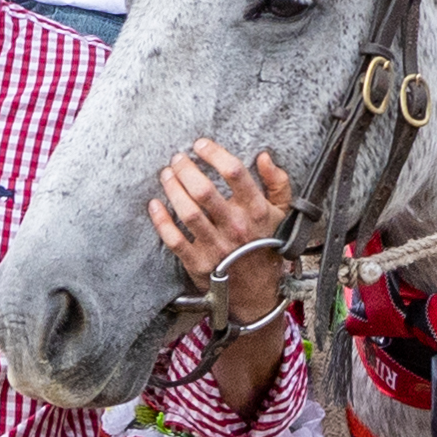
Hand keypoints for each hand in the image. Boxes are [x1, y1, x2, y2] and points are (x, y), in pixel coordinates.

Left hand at [153, 139, 298, 323]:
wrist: (256, 292)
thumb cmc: (266, 245)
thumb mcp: (281, 213)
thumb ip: (277, 182)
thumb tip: (264, 156)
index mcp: (255, 210)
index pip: (234, 172)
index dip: (214, 154)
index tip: (200, 144)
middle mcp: (235, 226)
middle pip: (204, 190)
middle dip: (185, 169)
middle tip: (176, 158)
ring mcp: (215, 245)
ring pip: (187, 211)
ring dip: (172, 189)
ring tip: (166, 175)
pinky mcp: (197, 262)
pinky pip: (174, 238)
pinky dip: (160, 220)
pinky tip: (154, 204)